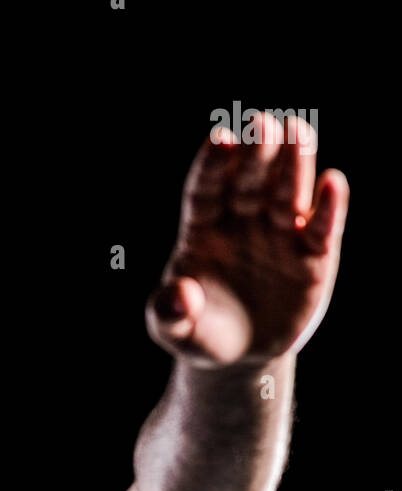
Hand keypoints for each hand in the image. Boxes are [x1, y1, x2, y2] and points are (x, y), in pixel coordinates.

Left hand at [146, 112, 349, 365]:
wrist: (239, 354)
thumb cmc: (201, 332)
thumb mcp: (176, 330)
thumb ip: (170, 313)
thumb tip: (179, 297)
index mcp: (203, 228)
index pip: (206, 189)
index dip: (213, 165)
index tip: (221, 139)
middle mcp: (243, 220)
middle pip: (249, 181)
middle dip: (256, 154)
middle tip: (262, 124)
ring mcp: (279, 234)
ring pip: (287, 193)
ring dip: (294, 164)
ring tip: (299, 132)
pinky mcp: (312, 255)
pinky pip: (321, 229)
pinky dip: (328, 208)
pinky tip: (332, 184)